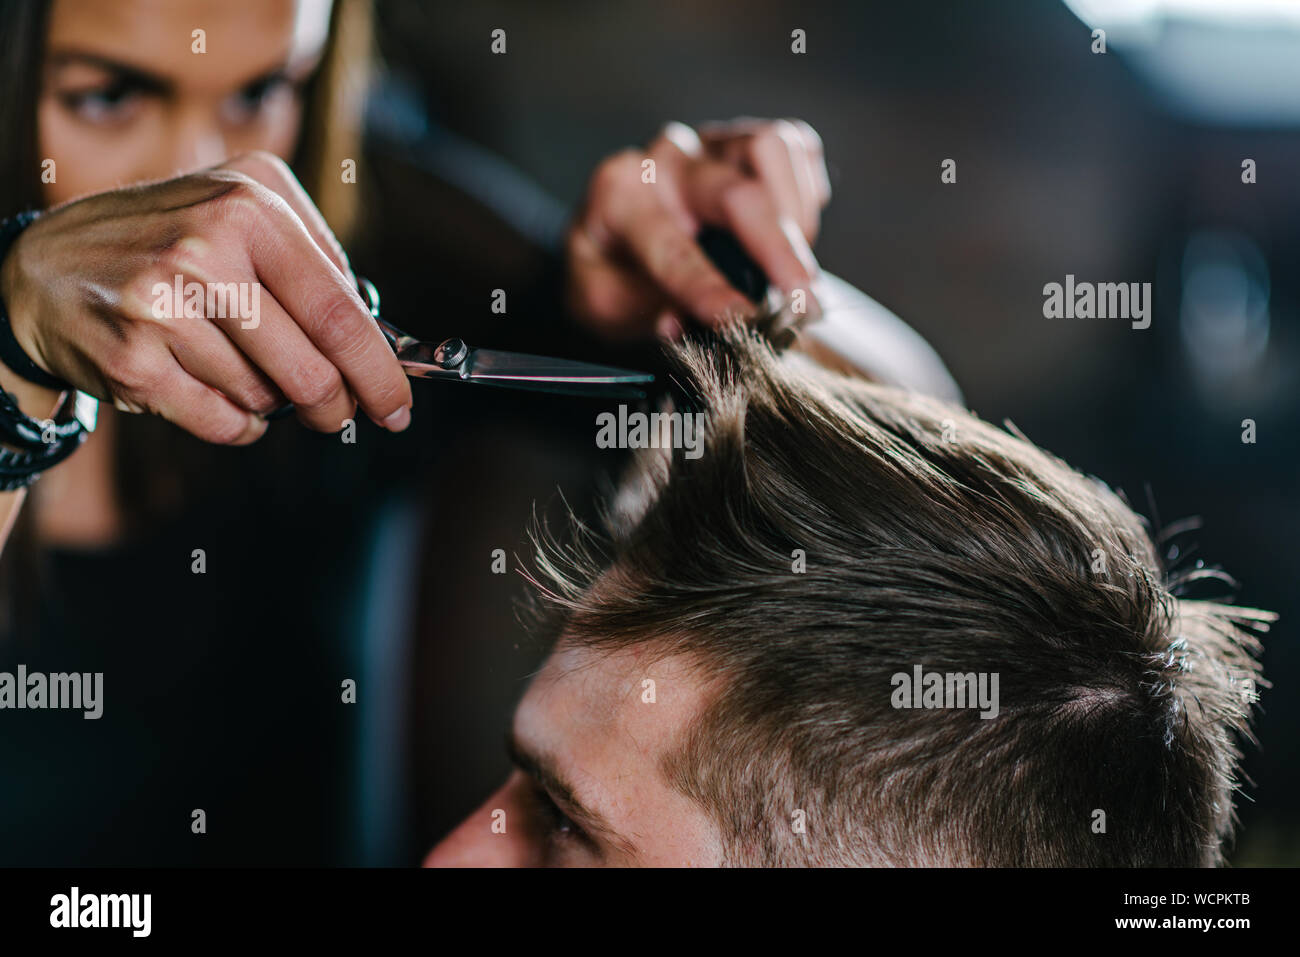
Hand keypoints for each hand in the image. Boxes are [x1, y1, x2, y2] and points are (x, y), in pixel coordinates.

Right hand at [0, 151, 411, 444]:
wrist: (43, 268)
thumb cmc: (166, 240)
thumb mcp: (243, 208)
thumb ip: (318, 259)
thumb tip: (382, 335)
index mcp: (249, 206)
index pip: (341, 312)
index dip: (380, 372)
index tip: (398, 406)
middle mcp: (205, 249)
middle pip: (312, 369)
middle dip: (335, 405)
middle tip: (335, 412)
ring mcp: (162, 305)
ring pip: (265, 398)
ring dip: (269, 402)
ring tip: (236, 366)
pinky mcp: (131, 359)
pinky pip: (223, 422)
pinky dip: (237, 423)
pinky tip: (218, 394)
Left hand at [566, 118, 830, 339]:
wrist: (618, 235)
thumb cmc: (614, 270)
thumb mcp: (602, 301)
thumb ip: (638, 310)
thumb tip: (680, 324)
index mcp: (619, 196)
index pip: (671, 247)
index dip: (710, 287)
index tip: (745, 320)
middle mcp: (666, 159)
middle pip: (734, 192)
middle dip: (777, 248)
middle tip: (804, 303)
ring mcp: (710, 142)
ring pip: (771, 149)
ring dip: (795, 213)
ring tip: (794, 267)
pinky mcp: (746, 140)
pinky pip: (796, 147)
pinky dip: (805, 192)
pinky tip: (793, 230)